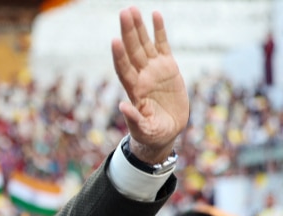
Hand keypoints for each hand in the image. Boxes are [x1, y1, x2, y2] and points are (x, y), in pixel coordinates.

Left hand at [111, 7, 188, 162]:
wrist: (165, 132)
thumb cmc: (152, 134)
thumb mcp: (144, 130)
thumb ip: (134, 119)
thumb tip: (123, 106)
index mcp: (134, 91)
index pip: (124, 70)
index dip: (120, 56)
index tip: (115, 41)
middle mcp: (141, 77)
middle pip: (132, 51)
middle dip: (128, 32)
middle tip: (124, 13)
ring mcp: (153, 70)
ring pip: (144, 45)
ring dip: (139, 28)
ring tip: (132, 10)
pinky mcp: (167, 67)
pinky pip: (162, 45)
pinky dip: (158, 31)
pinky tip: (155, 15)